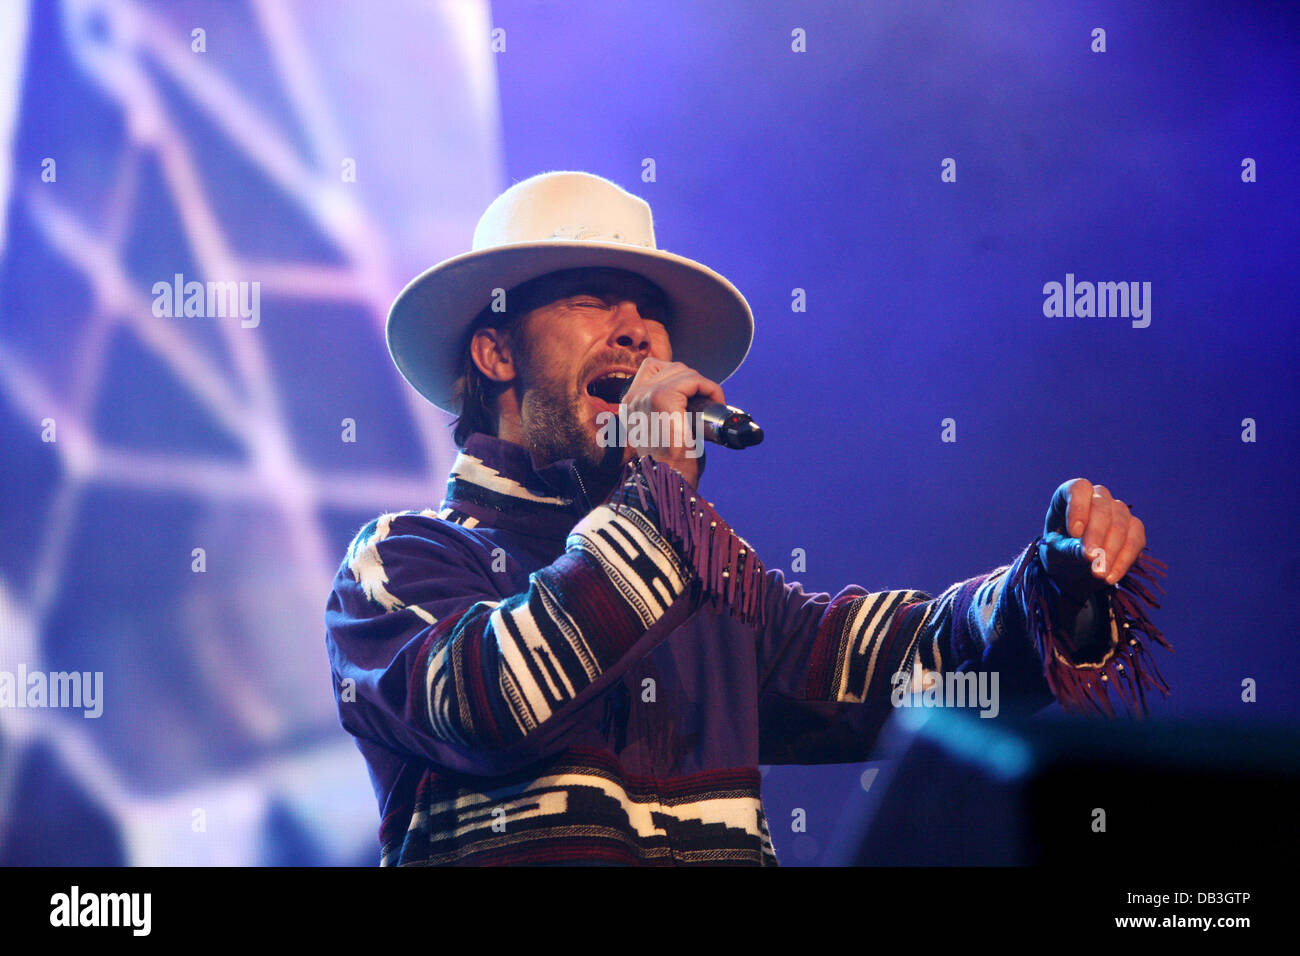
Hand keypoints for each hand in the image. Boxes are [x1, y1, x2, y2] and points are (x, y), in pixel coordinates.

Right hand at [620, 358, 723, 487]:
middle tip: (706, 404)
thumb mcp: (661, 433)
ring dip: (702, 384)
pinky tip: (715, 403)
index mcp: (630, 405)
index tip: (693, 396)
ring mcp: (645, 396)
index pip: (651, 369)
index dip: (677, 377)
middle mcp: (633, 397)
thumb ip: (666, 413)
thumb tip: (692, 400)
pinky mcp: (663, 398)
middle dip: (692, 381)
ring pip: (682, 371)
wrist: (668, 482)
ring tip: (712, 405)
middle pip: (668, 367)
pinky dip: (710, 387)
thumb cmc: (670, 465)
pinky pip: (693, 379)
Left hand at [1039, 478, 1146, 603]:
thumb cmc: (1059, 553)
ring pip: (1121, 522)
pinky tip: (1111, 576)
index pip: (1079, 488)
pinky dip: (1125, 559)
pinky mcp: (1133, 529)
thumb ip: (1070, 548)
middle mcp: (1096, 498)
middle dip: (1097, 533)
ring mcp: (1117, 511)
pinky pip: (1136, 539)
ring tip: (1099, 573)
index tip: (1075, 532)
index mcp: (1070, 495)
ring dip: (1111, 551)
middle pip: (1102, 506)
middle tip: (1091, 557)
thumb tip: (1092, 554)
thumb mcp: (1056, 551)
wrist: (1072, 569)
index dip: (1078, 507)